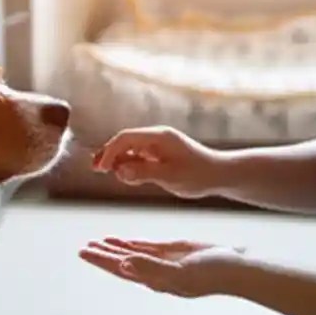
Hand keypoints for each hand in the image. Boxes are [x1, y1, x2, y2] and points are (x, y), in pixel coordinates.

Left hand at [78, 238, 248, 297]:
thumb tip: (124, 265)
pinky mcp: (174, 251)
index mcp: (154, 279)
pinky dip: (132, 243)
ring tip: (97, 242)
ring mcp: (164, 262)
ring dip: (115, 248)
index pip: (121, 269)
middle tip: (83, 248)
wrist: (236, 266)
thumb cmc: (212, 273)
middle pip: (122, 263)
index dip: (102, 261)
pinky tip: (122, 240)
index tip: (84, 252)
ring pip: (132, 254)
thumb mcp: (180, 271)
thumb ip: (151, 267)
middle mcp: (155, 272)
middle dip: (102, 255)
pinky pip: (147, 247)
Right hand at [91, 126, 224, 198]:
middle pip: (125, 141)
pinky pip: (139, 157)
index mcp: (159, 137)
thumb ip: (143, 173)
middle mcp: (157, 137)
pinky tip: (128, 176)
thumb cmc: (198, 175)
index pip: (126, 138)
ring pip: (131, 150)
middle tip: (96, 169)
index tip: (101, 168)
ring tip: (111, 173)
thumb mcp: (170, 177)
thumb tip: (119, 171)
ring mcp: (158, 145)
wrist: (219, 174)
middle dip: (110, 154)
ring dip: (119, 161)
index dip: (110, 151)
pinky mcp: (161, 154)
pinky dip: (130, 165)